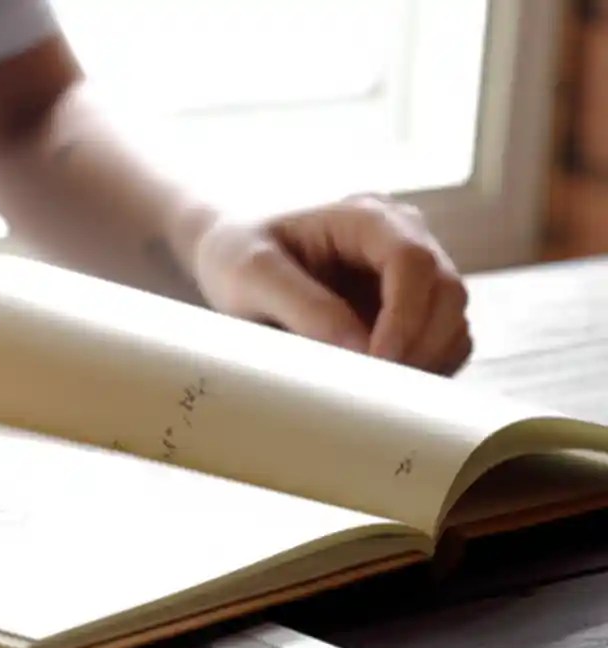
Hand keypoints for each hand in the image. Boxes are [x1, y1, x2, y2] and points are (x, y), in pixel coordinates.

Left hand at [187, 194, 471, 374]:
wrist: (230, 258)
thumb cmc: (236, 256)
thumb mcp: (251, 276)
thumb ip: (303, 306)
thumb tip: (361, 350)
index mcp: (366, 216)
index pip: (414, 261)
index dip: (406, 316)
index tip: (378, 363)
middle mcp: (403, 238)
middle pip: (447, 292)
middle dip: (420, 346)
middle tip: (375, 391)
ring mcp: (412, 275)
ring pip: (452, 322)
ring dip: (427, 363)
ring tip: (373, 393)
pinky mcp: (411, 309)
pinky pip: (442, 344)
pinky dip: (425, 370)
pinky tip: (382, 389)